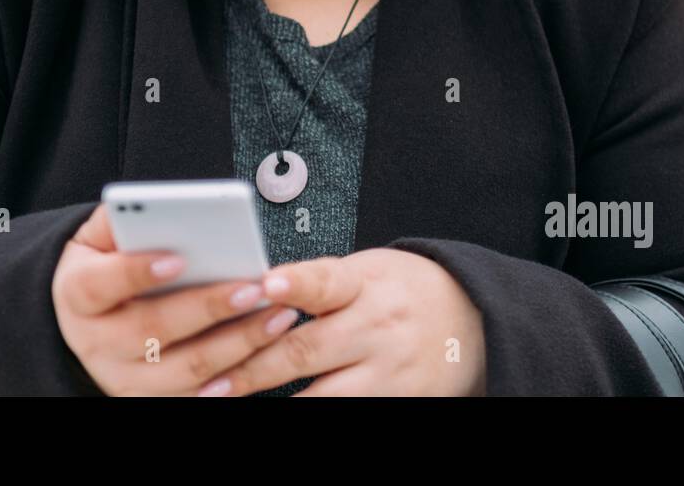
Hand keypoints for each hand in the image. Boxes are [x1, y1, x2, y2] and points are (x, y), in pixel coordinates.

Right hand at [51, 203, 302, 394]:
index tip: (180, 257)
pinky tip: (267, 348)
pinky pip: (198, 394)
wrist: (87, 323)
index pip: (101, 284)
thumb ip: (124, 218)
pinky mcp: (152, 400)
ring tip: (278, 314)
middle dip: (209, 308)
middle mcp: (97, 343)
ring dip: (237, 343)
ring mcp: (124, 378)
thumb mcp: (98, 238)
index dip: (137, 271)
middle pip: (152, 330)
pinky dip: (237, 375)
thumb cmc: (103, 268)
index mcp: (78, 295)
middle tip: (253, 287)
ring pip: (185, 368)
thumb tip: (165, 208)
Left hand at [193, 248, 486, 395]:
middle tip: (211, 380)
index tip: (263, 284)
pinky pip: (345, 414)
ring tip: (227, 400)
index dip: (294, 283)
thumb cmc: (403, 289)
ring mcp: (386, 372)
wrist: (473, 319)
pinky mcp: (394, 403)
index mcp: (366, 284)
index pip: (326, 281)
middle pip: (308, 349)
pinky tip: (277, 411)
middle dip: (254, 367)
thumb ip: (318, 282)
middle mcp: (376, 328)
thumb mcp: (368, 270)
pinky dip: (308, 412)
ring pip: (322, 396)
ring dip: (273, 401)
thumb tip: (253, 290)